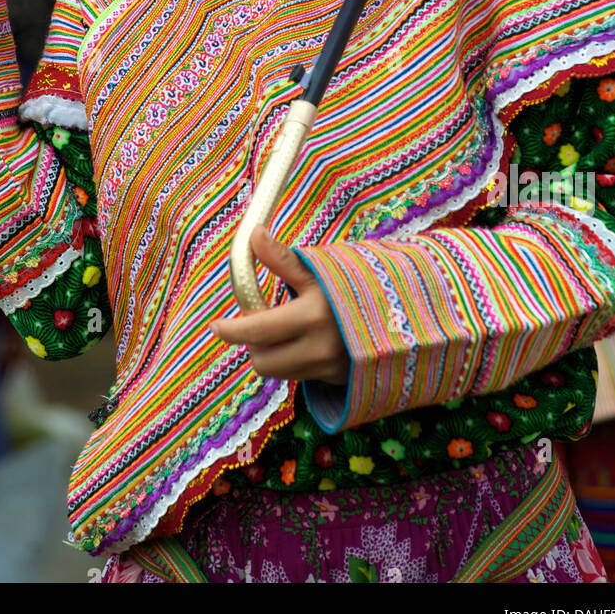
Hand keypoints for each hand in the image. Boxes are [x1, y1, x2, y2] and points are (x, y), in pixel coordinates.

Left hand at [208, 224, 349, 386]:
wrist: (398, 313)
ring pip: (277, 371)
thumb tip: (254, 235)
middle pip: (261, 361)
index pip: (257, 331)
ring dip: (269, 353)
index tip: (216, 325)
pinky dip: (289, 360)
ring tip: (280, 330)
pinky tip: (301, 341)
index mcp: (312, 315)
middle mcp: (319, 347)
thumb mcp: (317, 270)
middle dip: (250, 343)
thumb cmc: (350, 284)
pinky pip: (296, 375)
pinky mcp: (334, 378)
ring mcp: (328, 367)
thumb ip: (281, 258)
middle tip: (257, 321)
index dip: (231, 330)